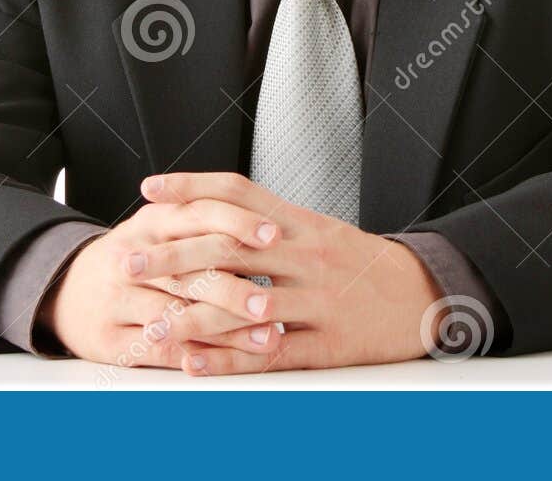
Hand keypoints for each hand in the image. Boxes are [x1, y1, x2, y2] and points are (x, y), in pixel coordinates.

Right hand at [40, 195, 285, 368]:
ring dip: (227, 330)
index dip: (238, 223)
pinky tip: (229, 362)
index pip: (199, 214)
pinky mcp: (110, 337)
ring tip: (266, 338)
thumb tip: (275, 226)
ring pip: (178, 314)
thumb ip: (208, 222)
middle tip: (272, 302)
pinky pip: (161, 348)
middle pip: (190, 268)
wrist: (68, 289)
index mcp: (155, 221)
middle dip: (236, 287)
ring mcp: (118, 298)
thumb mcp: (164, 228)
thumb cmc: (138, 257)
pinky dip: (199, 356)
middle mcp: (134, 255)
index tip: (275, 235)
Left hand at [138, 172, 445, 375]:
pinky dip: (228, 361)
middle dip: (173, 256)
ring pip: (244, 306)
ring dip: (192, 318)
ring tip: (150, 327)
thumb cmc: (359, 263)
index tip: (149, 189)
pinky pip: (270, 353)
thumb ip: (269, 221)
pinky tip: (194, 364)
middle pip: (230, 248)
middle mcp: (305, 254)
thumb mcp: (318, 229)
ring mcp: (318, 298)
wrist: (424, 292)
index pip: (238, 193)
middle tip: (128, 261)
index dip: (191, 187)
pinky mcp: (328, 342)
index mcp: (299, 222)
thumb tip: (215, 209)